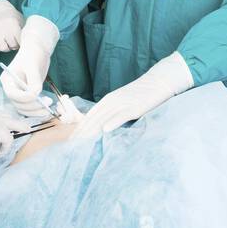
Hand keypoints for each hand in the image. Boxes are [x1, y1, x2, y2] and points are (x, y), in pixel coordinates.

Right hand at [0, 0, 22, 52]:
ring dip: (7, 48)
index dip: (22, 42)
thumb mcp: (22, 21)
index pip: (19, 40)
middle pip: (12, 45)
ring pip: (2, 48)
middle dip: (15, 46)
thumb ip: (25, 31)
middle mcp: (4, 29)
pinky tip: (1, 43)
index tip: (23, 41)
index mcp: (14, 25)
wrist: (1, 12)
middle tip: (16, 42)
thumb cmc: (15, 19)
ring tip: (8, 43)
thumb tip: (31, 42)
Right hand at [0, 15, 58, 116]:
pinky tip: (48, 108)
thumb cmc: (33, 54)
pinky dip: (38, 110)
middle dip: (32, 107)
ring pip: (24, 108)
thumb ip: (34, 81)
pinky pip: (30, 107)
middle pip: (18, 104)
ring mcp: (19, 93)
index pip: (12, 94)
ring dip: (36, 111)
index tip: (36, 96)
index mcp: (7, 80)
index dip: (24, 98)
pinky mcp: (27, 95)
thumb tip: (35, 95)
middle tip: (46, 105)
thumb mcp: (33, 66)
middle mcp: (11, 88)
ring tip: (49, 108)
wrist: (38, 50)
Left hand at [73, 53, 192, 138]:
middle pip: (93, 119)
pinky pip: (121, 116)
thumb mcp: (123, 102)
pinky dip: (113, 122)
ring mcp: (123, 104)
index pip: (89, 117)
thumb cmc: (140, 94)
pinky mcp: (134, 107)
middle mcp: (112, 101)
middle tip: (70, 146)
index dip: (79, 129)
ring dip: (91, 131)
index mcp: (107, 101)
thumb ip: (112, 113)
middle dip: (81, 133)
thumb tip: (102, 126)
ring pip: (103, 118)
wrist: (157, 82)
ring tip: (81, 142)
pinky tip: (105, 130)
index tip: (69, 140)